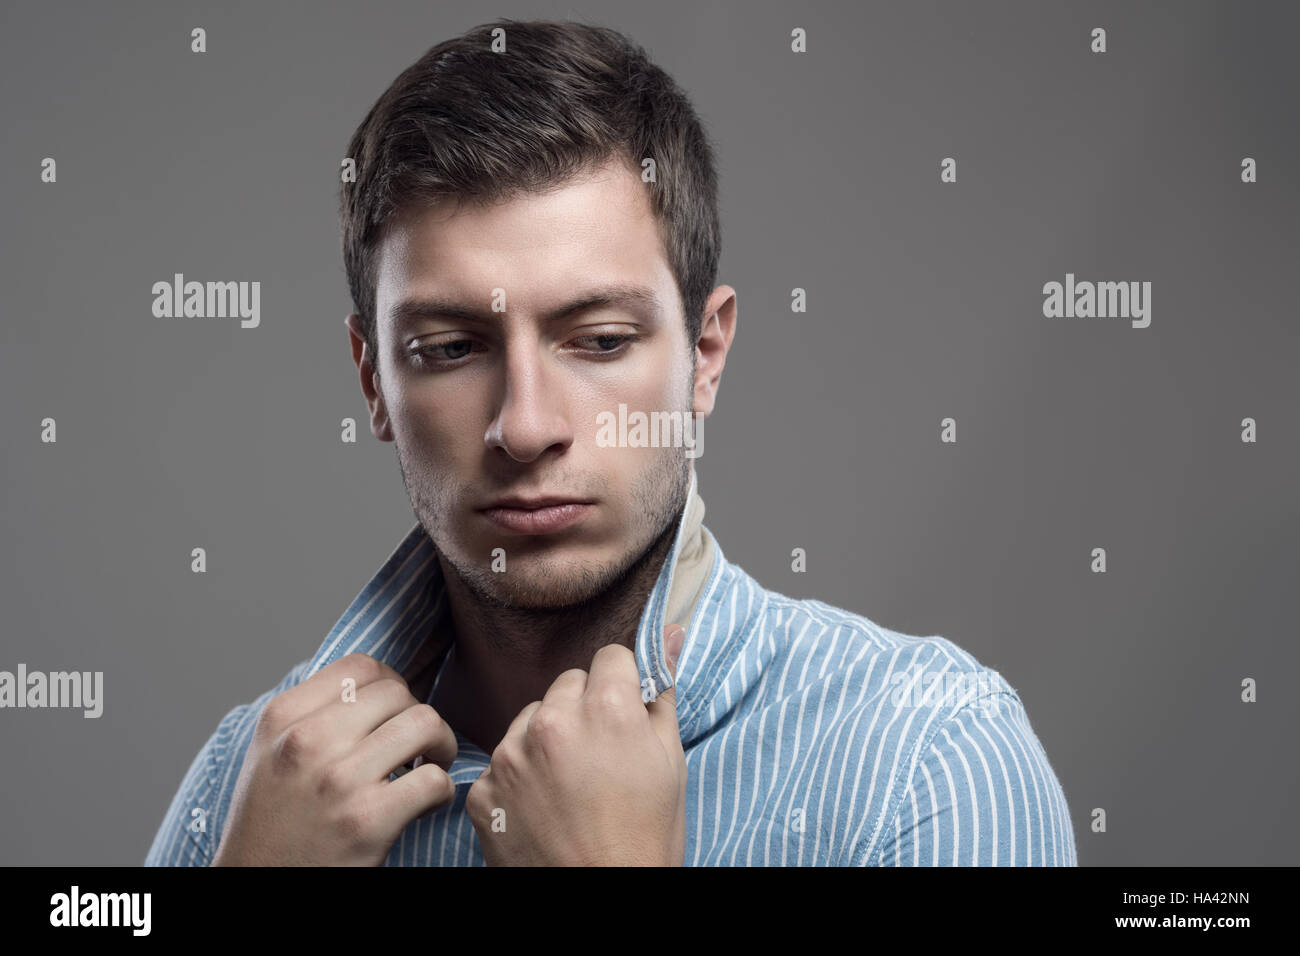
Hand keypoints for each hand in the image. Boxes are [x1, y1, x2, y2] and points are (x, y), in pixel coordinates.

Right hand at [211, 652, 458, 865]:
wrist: (257, 884)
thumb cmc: (274, 820)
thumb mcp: (272, 752)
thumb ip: (314, 711)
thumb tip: (377, 679)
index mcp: (282, 717)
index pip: (361, 666)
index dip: (392, 686)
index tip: (393, 715)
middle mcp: (306, 741)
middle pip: (398, 692)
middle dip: (417, 717)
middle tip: (415, 748)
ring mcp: (337, 779)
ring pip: (425, 724)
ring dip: (440, 746)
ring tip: (426, 767)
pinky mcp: (367, 820)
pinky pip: (435, 780)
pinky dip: (441, 791)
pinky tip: (423, 804)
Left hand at [466, 625, 687, 865]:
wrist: (604, 902)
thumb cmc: (646, 837)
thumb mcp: (671, 761)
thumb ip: (662, 693)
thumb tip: (669, 634)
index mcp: (606, 708)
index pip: (610, 658)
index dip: (623, 685)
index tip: (626, 712)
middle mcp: (552, 721)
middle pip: (568, 684)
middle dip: (584, 708)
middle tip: (601, 754)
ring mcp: (511, 756)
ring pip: (531, 718)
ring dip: (547, 738)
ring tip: (570, 783)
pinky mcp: (484, 790)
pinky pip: (504, 761)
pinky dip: (520, 778)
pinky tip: (543, 806)